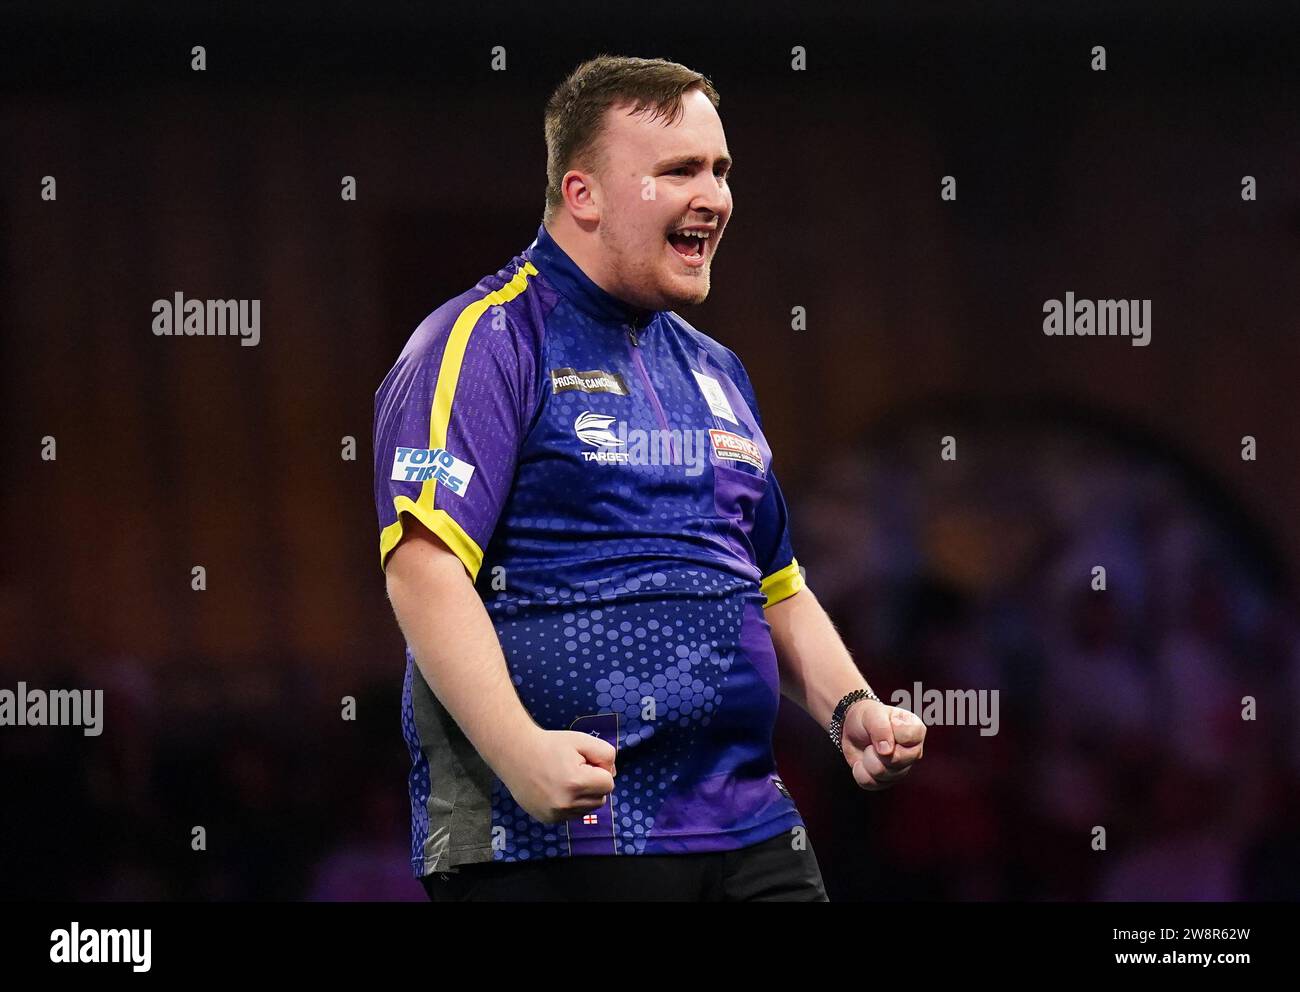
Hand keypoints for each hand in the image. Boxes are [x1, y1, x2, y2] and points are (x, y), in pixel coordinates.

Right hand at [495, 726, 616, 823]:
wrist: (515, 753)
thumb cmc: (550, 744)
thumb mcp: (582, 740)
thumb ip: (606, 754)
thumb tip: (612, 774)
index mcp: (576, 783)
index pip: (608, 783)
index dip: (599, 769)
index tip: (583, 761)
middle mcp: (566, 804)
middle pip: (601, 799)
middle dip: (593, 784)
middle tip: (574, 769)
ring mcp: (556, 815)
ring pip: (588, 809)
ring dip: (584, 795)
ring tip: (565, 779)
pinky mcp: (548, 820)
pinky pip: (573, 815)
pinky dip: (571, 804)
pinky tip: (557, 789)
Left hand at [840, 700, 924, 790]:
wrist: (853, 730)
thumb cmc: (868, 717)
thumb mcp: (872, 713)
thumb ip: (881, 728)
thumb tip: (887, 751)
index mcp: (916, 731)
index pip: (908, 737)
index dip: (890, 732)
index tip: (884, 724)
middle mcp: (913, 752)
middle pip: (897, 760)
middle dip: (877, 750)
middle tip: (873, 740)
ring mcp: (902, 768)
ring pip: (883, 774)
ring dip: (868, 760)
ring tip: (869, 749)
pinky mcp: (888, 781)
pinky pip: (872, 784)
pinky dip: (861, 772)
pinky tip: (862, 762)